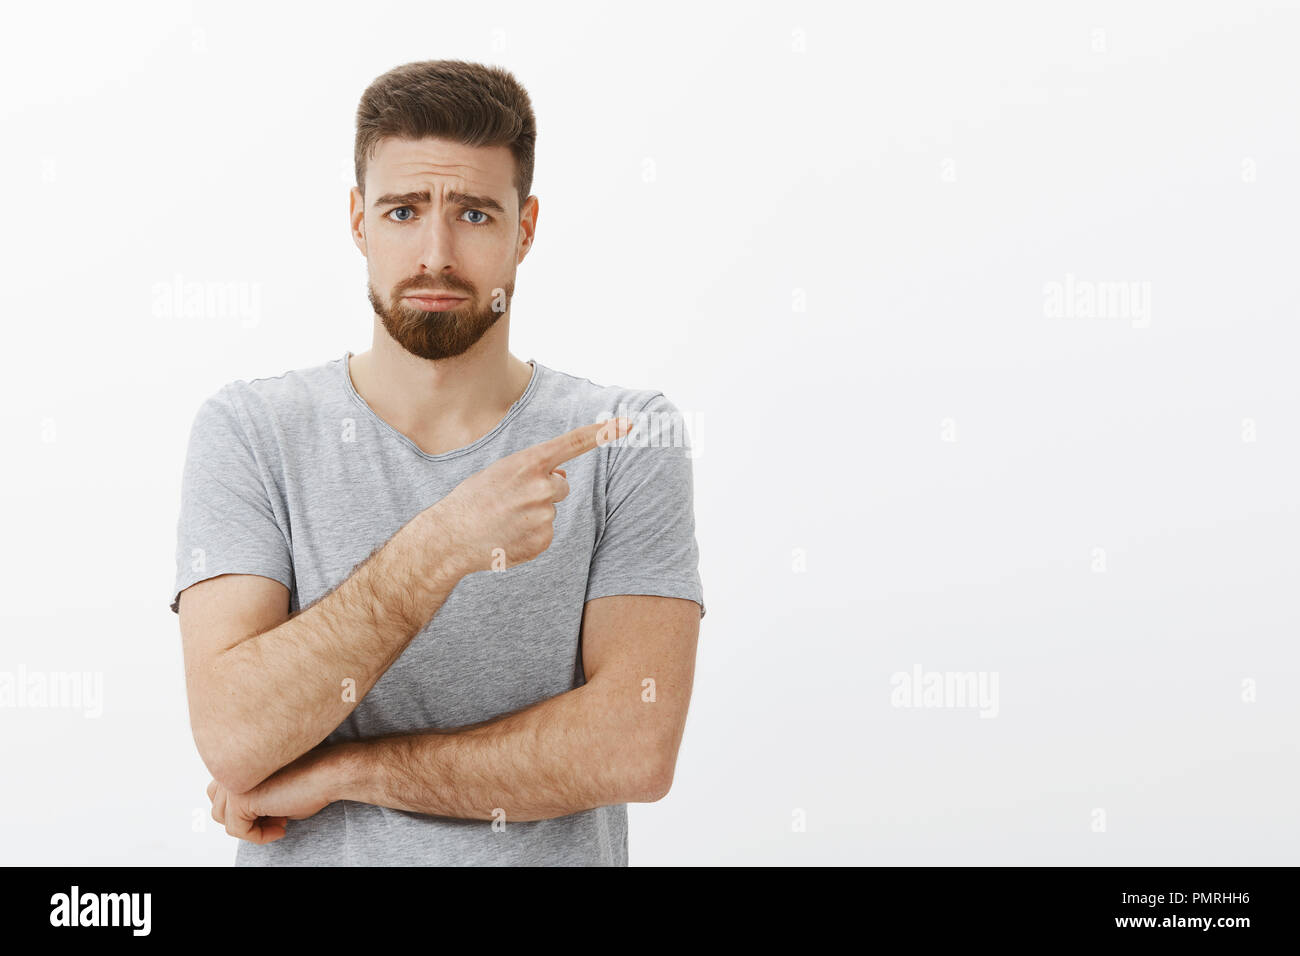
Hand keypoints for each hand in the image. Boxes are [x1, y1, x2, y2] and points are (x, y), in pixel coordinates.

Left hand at [206, 747, 338, 842]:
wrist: (329, 772)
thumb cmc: (311, 779)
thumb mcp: (276, 791)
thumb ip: (255, 799)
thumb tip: (248, 818)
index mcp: (241, 760)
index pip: (222, 791)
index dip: (249, 808)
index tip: (277, 813)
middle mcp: (233, 768)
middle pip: (219, 804)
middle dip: (245, 817)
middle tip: (277, 819)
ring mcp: (234, 782)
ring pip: (224, 819)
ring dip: (251, 827)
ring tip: (279, 822)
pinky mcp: (240, 798)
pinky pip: (238, 830)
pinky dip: (259, 836)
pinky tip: (281, 829)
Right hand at [436, 417, 631, 573]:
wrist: (451, 536)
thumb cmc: (474, 500)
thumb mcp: (501, 472)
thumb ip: (535, 469)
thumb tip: (562, 478)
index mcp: (529, 462)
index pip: (573, 443)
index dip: (603, 432)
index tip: (629, 423)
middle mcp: (542, 486)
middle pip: (561, 485)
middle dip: (543, 491)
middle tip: (510, 501)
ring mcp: (544, 515)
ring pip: (551, 510)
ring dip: (533, 514)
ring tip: (504, 519)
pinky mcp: (543, 540)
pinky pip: (545, 532)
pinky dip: (530, 535)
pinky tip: (508, 535)